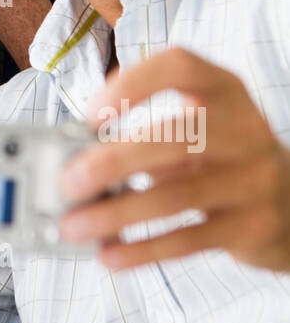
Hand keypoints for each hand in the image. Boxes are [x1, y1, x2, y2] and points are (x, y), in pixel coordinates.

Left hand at [58, 48, 289, 271]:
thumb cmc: (221, 158)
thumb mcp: (195, 131)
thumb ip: (146, 137)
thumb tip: (76, 164)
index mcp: (224, 89)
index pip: (178, 66)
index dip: (130, 85)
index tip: (90, 114)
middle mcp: (245, 128)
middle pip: (174, 137)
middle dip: (113, 162)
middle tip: (68, 183)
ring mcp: (254, 178)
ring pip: (176, 195)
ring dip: (117, 214)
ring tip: (75, 227)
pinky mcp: (253, 226)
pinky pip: (189, 239)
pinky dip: (143, 249)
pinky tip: (110, 255)